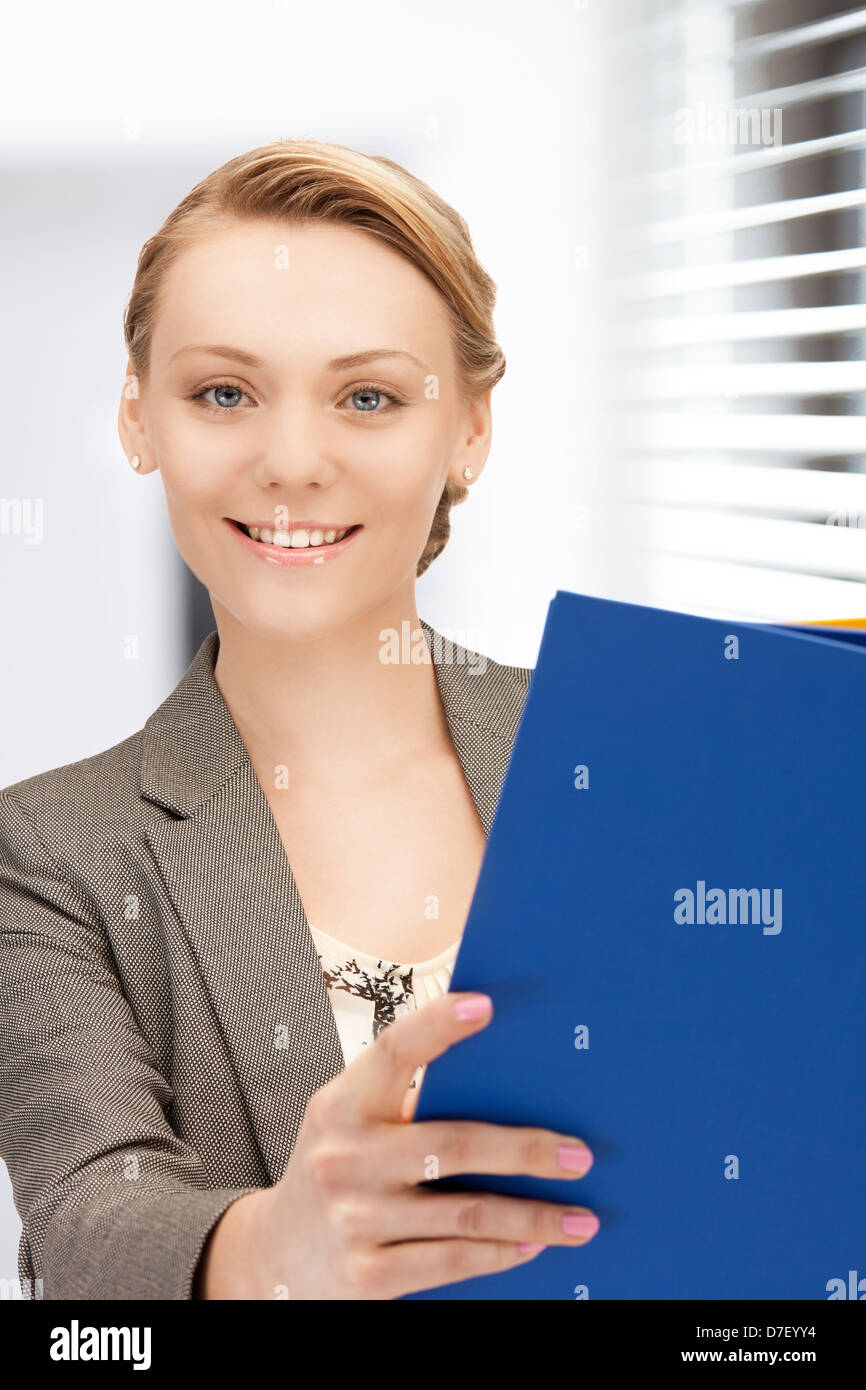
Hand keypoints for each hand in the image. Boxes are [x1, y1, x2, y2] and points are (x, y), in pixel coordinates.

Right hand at [240, 991, 598, 1298]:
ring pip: (466, 1214)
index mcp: (341, 1105)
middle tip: (579, 1155)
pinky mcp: (366, 1277)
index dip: (437, 1025)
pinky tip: (532, 1246)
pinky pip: (451, 1262)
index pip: (393, 1051)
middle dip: (525, 1151)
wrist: (272, 1257)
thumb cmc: (335, 1173)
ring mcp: (354, 1220)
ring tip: (579, 1217)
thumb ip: (403, 1107)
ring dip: (533, 1217)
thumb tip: (504, 1090)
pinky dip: (500, 1253)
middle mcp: (344, 1158)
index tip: (487, 1006)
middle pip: (453, 1146)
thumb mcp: (348, 1127)